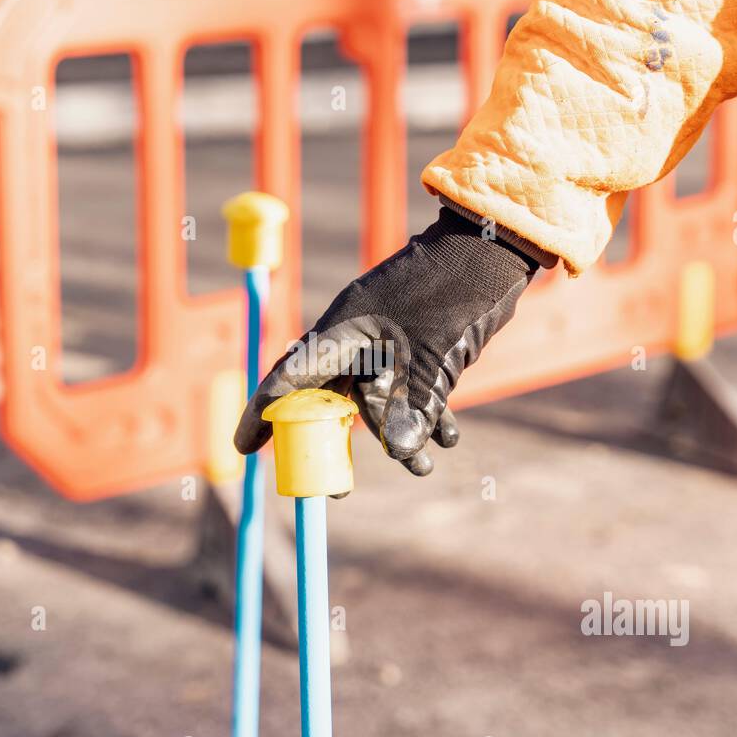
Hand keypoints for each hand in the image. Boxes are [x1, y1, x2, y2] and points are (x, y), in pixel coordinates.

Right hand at [234, 208, 537, 475]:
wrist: (492, 248)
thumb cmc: (455, 292)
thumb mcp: (432, 356)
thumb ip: (414, 406)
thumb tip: (401, 454)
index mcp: (343, 330)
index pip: (289, 377)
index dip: (262, 415)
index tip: (244, 449)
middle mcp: (359, 337)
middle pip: (331, 398)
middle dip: (337, 444)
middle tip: (339, 487)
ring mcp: (389, 341)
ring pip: (380, 400)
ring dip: (399, 436)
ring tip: (423, 467)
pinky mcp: (418, 346)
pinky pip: (412, 391)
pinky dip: (427, 416)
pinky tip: (449, 439)